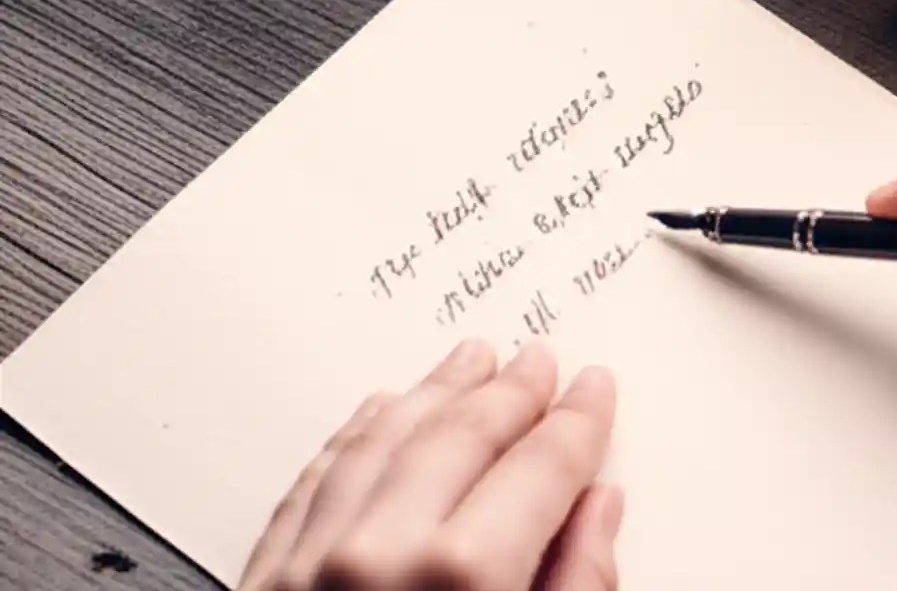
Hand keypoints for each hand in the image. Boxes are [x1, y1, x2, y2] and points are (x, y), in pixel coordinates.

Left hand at [238, 341, 621, 590]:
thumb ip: (577, 584)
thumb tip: (598, 510)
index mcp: (466, 579)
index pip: (542, 468)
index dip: (577, 422)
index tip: (593, 392)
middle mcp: (383, 556)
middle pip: (462, 437)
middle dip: (511, 391)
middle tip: (538, 360)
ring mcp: (313, 564)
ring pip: (384, 439)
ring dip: (435, 392)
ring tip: (470, 360)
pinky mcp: (266, 580)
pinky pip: (317, 478)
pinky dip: (356, 435)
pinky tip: (382, 410)